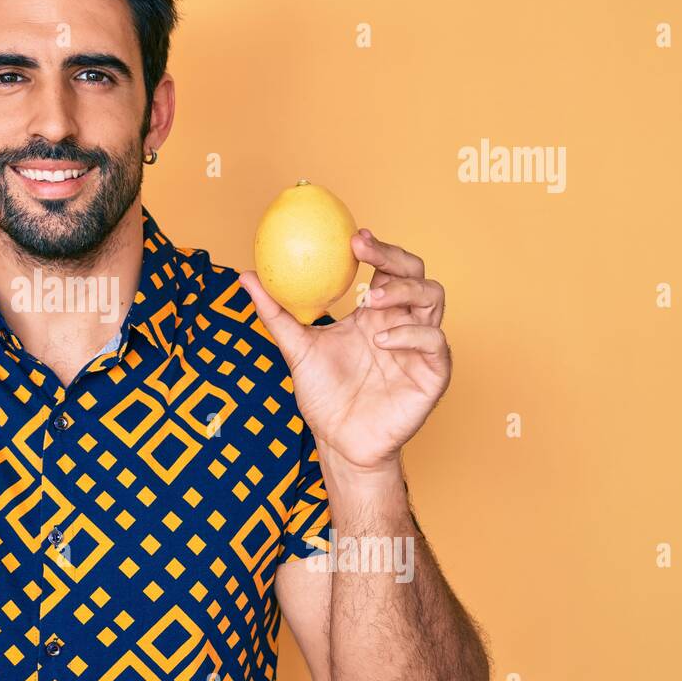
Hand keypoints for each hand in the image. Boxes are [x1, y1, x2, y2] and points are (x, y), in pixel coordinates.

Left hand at [239, 228, 450, 473]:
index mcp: (375, 313)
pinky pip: (435, 341)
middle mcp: (402, 322)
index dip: (377, 248)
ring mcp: (420, 346)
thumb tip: (246, 277)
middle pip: (416, 273)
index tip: (352, 238)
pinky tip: (381, 340)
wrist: (340, 442)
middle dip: (394, 256)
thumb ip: (275, 314)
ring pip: (433, 297)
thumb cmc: (324, 396)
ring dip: (404, 291)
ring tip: (372, 301)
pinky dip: (410, 334)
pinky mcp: (433, 373)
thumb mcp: (296, 349)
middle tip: (364, 251)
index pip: (386, 268)